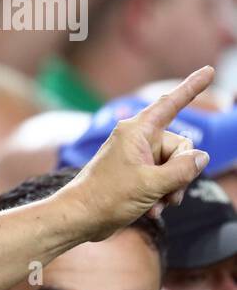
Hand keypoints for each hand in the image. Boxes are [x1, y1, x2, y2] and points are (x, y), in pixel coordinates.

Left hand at [65, 66, 213, 240]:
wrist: (80, 218)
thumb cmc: (107, 197)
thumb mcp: (153, 183)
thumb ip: (184, 169)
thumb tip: (201, 156)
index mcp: (137, 131)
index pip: (171, 104)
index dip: (192, 87)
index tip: (209, 70)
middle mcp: (138, 139)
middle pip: (181, 147)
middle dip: (182, 172)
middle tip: (166, 192)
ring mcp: (137, 156)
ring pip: (175, 166)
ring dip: (172, 188)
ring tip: (156, 203)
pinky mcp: (136, 173)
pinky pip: (164, 178)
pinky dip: (162, 194)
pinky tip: (151, 209)